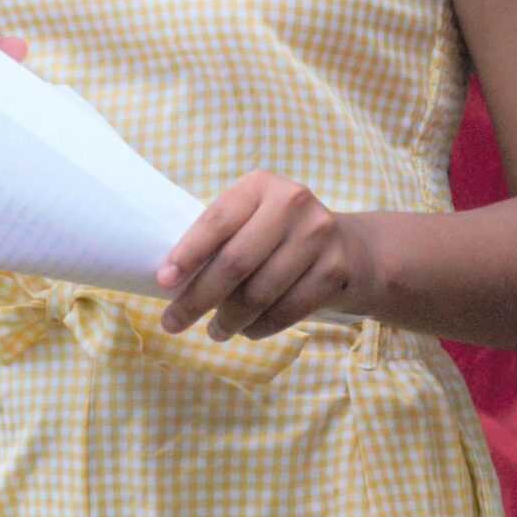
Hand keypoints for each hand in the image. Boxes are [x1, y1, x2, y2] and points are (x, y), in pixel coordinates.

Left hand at [156, 171, 380, 341]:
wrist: (352, 249)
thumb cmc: (281, 236)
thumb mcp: (252, 220)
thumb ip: (221, 239)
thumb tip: (171, 280)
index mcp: (260, 185)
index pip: (216, 221)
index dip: (187, 253)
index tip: (163, 282)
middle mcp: (292, 203)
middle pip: (235, 262)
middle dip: (198, 298)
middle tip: (173, 322)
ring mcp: (317, 236)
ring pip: (259, 293)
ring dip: (228, 320)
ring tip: (214, 331)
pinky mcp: (335, 271)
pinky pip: (285, 311)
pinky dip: (259, 328)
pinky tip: (247, 330)